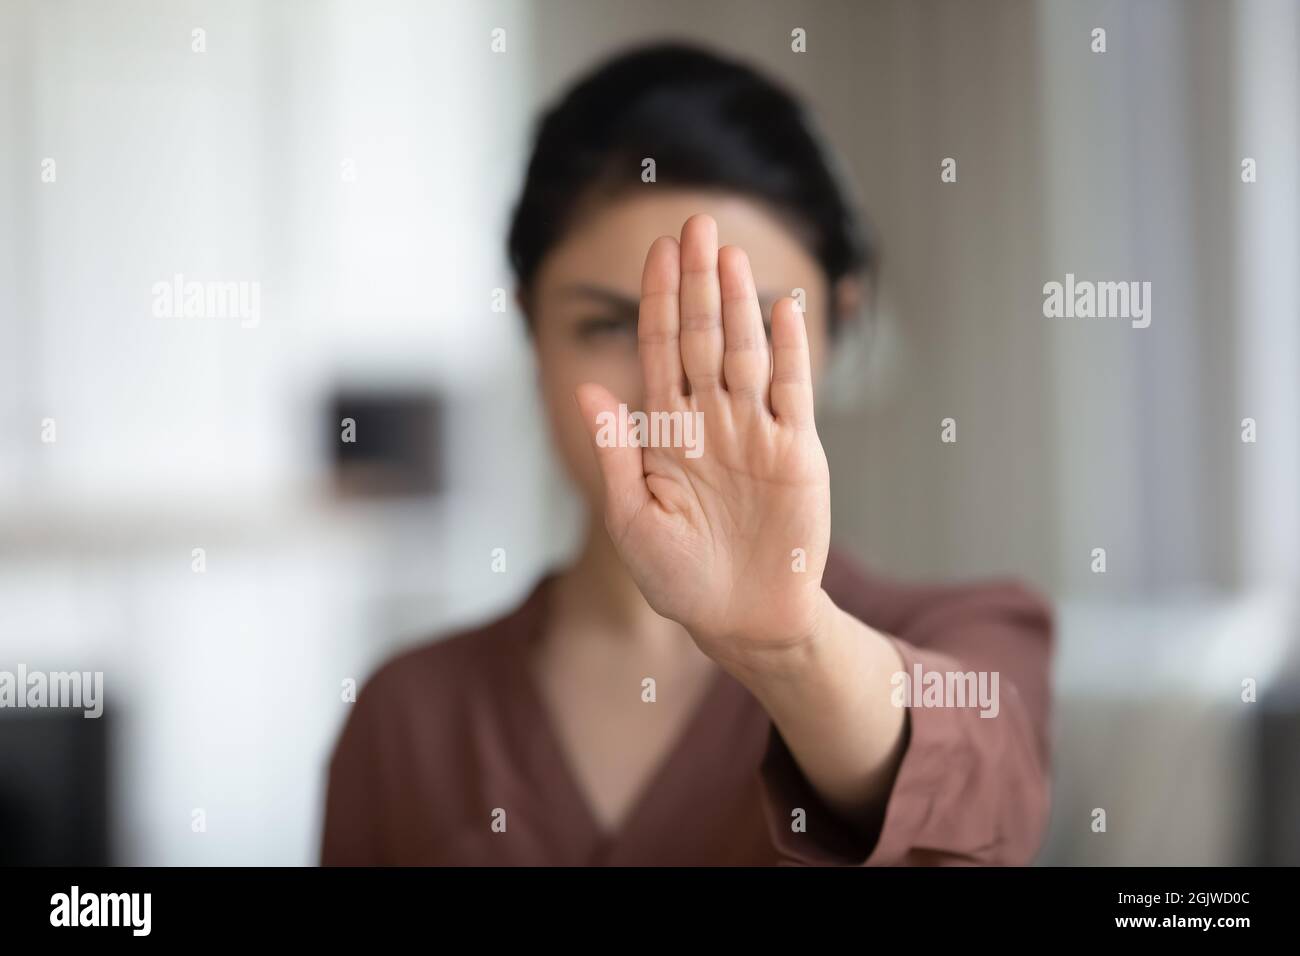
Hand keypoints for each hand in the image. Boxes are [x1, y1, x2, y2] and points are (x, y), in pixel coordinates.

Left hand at [575, 214, 831, 672]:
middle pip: (704, 336)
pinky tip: (784, 309)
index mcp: (666, 432)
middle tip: (696, 223)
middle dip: (698, 282)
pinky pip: (794, 390)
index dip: (659, 300)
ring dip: (739, 302)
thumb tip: (589, 389)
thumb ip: (614, 453)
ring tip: (730, 253)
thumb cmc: (678, 578)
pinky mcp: (796, 452)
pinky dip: (790, 350)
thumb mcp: (632, 520)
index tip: (657, 250)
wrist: (742, 619)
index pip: (660, 350)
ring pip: (746, 351)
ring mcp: (755, 431)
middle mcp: (710, 419)